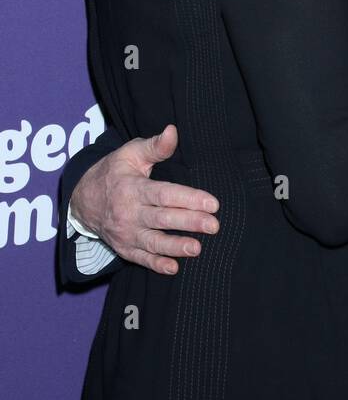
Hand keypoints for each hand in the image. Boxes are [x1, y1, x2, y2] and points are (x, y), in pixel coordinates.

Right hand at [69, 124, 219, 275]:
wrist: (81, 200)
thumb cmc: (113, 173)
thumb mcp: (130, 154)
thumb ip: (154, 146)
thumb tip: (173, 131)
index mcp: (133, 188)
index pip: (164, 194)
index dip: (188, 198)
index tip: (212, 203)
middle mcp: (129, 212)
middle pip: (162, 219)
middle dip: (189, 222)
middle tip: (214, 226)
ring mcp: (126, 233)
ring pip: (153, 242)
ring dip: (175, 247)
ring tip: (196, 249)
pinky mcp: (124, 248)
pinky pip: (140, 259)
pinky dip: (155, 265)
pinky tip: (173, 268)